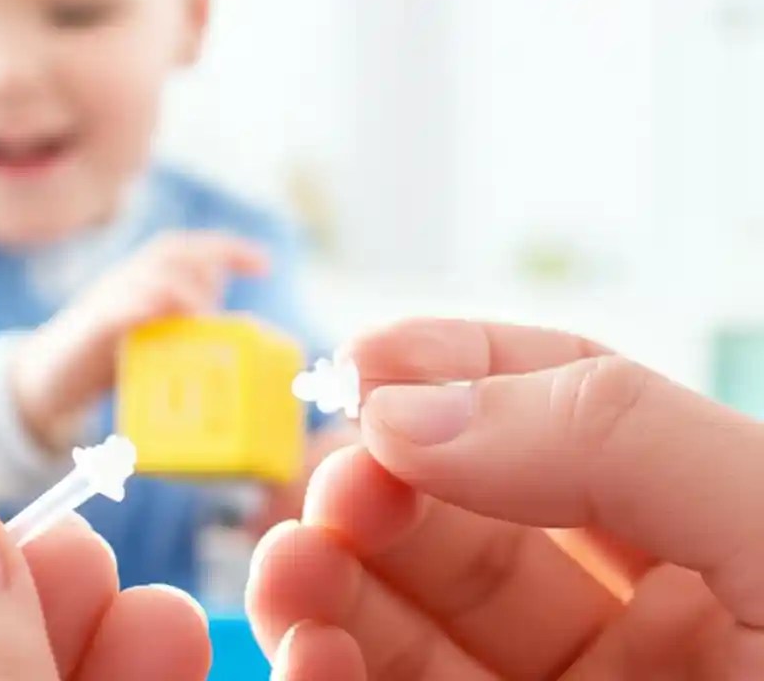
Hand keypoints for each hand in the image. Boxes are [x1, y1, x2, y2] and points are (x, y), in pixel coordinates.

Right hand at [12, 231, 267, 449]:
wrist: (45, 379)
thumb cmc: (103, 360)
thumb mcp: (150, 340)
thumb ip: (183, 330)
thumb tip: (235, 338)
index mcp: (140, 280)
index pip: (185, 249)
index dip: (226, 249)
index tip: (265, 264)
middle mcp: (123, 281)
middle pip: (171, 252)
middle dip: (209, 266)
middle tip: (225, 304)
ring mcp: (104, 303)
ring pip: (148, 276)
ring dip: (184, 291)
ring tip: (203, 318)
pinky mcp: (88, 332)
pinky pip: (115, 312)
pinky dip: (141, 310)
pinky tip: (160, 316)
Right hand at [248, 318, 763, 678]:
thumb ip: (610, 440)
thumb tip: (409, 402)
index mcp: (722, 536)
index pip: (563, 412)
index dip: (462, 372)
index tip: (370, 360)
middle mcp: (644, 629)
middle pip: (466, 521)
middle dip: (380, 491)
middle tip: (334, 488)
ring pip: (415, 631)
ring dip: (332, 590)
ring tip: (290, 571)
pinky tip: (310, 656)